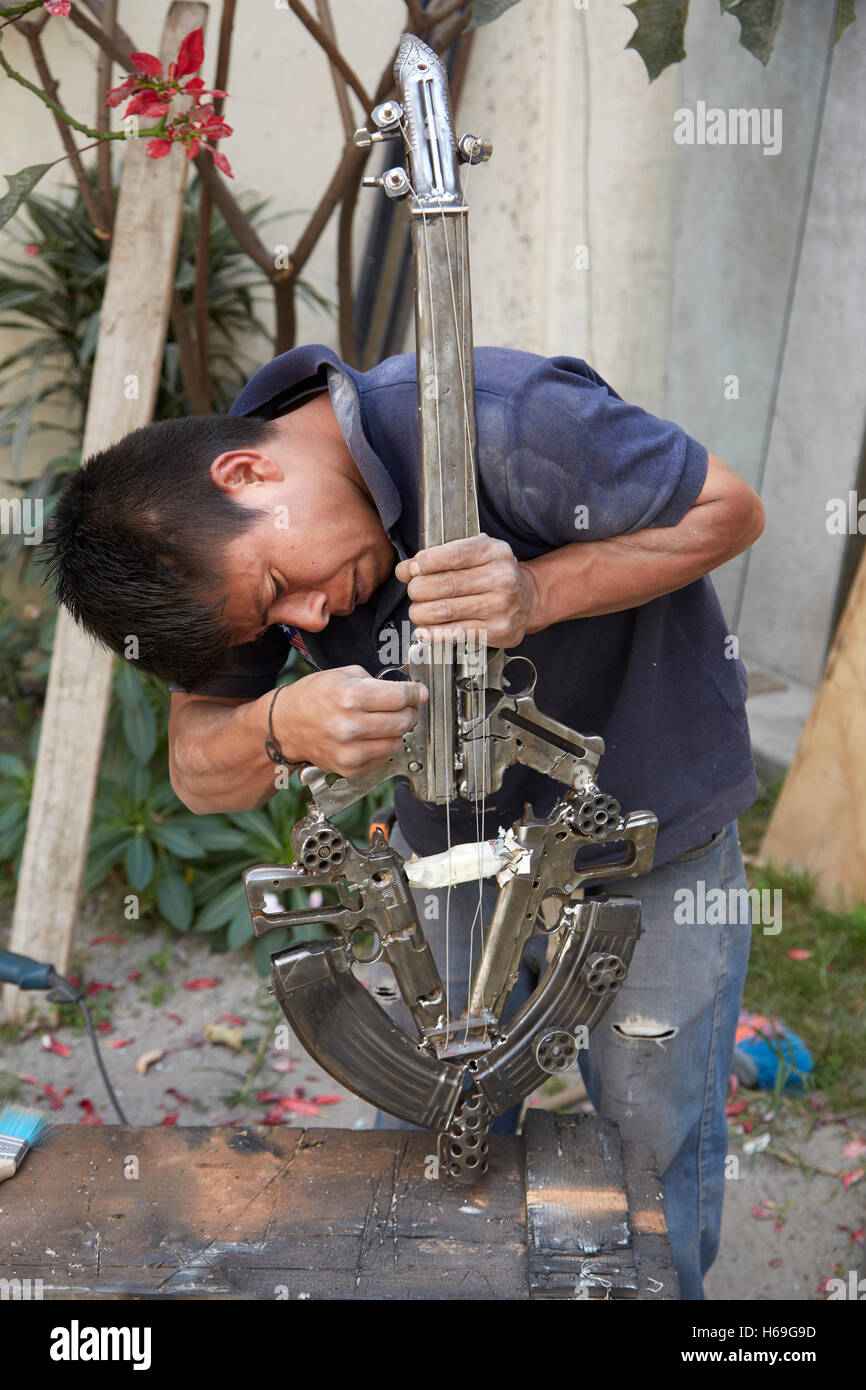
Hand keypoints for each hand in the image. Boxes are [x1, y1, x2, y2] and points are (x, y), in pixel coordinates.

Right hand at [274, 666, 427, 776]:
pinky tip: (371, 735)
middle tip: (405, 706)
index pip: (399, 697)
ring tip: (384, 720)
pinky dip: (383, 745)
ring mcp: (350, 751)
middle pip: (403, 721)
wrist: (286, 726)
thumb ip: (376, 681)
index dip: (414, 693)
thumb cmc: (313, 697)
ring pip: (397, 741)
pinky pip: (383, 757)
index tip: (419, 693)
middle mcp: (350, 726)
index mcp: (349, 697)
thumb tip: (407, 693)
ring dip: (397, 730)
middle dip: (409, 711)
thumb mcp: (342, 674)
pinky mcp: (350, 768)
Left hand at [394, 534, 539, 647]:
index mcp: (494, 552)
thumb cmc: (492, 575)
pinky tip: (424, 630)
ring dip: (421, 612)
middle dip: (419, 589)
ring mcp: (501, 605)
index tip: (412, 569)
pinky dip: (433, 633)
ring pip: (446, 610)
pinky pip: (456, 632)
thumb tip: (405, 570)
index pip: (453, 555)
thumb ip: (439, 558)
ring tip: (417, 611)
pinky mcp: (498, 630)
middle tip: (414, 592)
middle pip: (446, 584)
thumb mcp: (472, 555)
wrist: (527, 599)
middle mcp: (501, 577)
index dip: (425, 563)